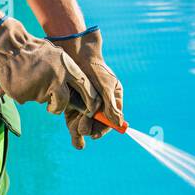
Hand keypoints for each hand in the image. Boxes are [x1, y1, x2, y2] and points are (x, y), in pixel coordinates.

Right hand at [0, 16, 97, 115]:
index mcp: (66, 66)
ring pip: (45, 100)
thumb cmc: (32, 50)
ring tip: (31, 83)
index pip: (84, 86)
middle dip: (59, 107)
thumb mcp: (54, 54)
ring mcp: (41, 87)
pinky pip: (29, 98)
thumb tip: (79, 86)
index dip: (89, 98)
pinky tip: (21, 80)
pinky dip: (25, 93)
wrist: (8, 47)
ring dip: (39, 96)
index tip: (91, 107)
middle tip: (55, 108)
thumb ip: (65, 69)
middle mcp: (57, 77)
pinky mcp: (27, 95)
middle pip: (65, 101)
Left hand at [55, 28, 123, 148]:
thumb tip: (119, 122)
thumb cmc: (95, 68)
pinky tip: (76, 139)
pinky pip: (74, 122)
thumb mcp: (106, 86)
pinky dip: (74, 130)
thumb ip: (111, 105)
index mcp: (113, 101)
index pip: (111, 120)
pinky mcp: (74, 106)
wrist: (77, 55)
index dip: (104, 129)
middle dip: (90, 128)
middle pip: (97, 125)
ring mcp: (87, 106)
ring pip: (85, 125)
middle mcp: (100, 106)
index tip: (95, 134)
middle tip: (82, 128)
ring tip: (76, 131)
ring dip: (81, 130)